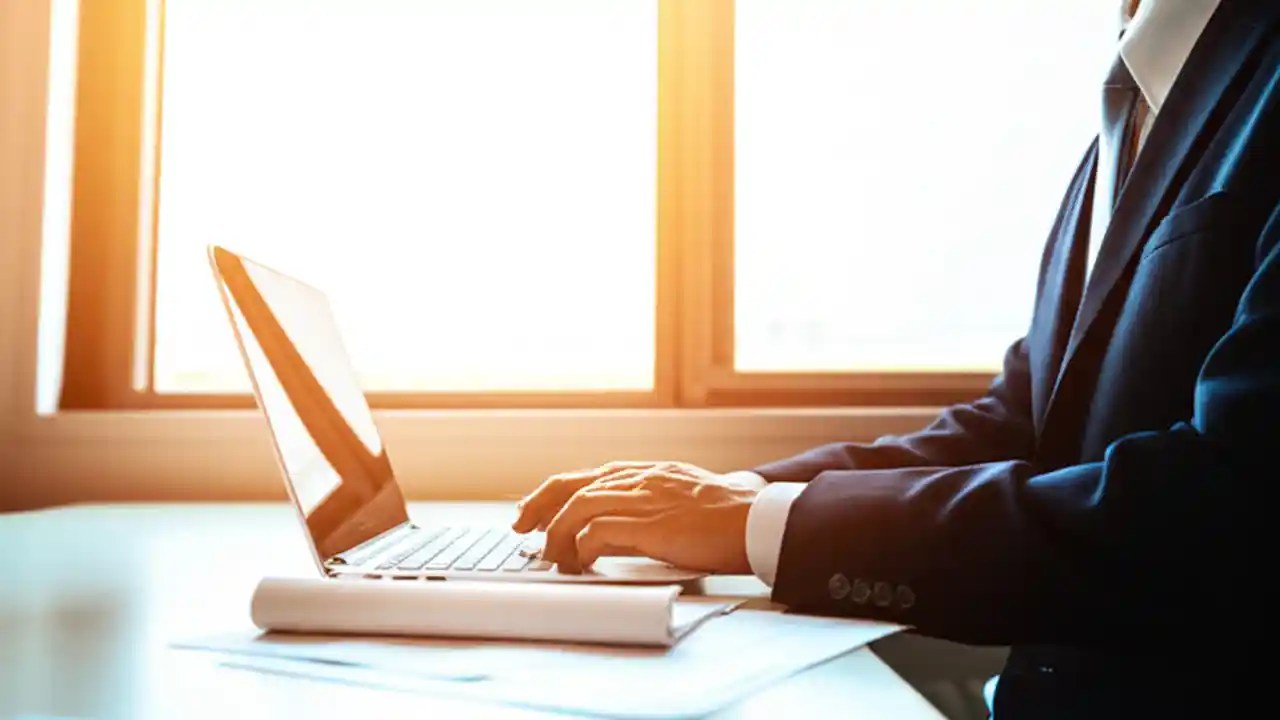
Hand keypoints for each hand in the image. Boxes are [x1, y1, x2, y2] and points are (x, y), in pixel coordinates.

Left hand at [512, 461, 756, 573]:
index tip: (534, 509)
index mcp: (647, 472)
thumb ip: (650, 503)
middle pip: (571, 485)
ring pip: (577, 508)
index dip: (554, 492)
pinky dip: (580, 548)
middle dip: (538, 506)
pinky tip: (580, 564)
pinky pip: (597, 533)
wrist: (756, 519)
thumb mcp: (682, 496)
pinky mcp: (649, 526)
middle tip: (521, 528)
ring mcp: (643, 500)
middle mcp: (639, 479)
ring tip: (553, 558)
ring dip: (557, 535)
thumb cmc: (728, 514)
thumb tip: (620, 525)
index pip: (587, 475)